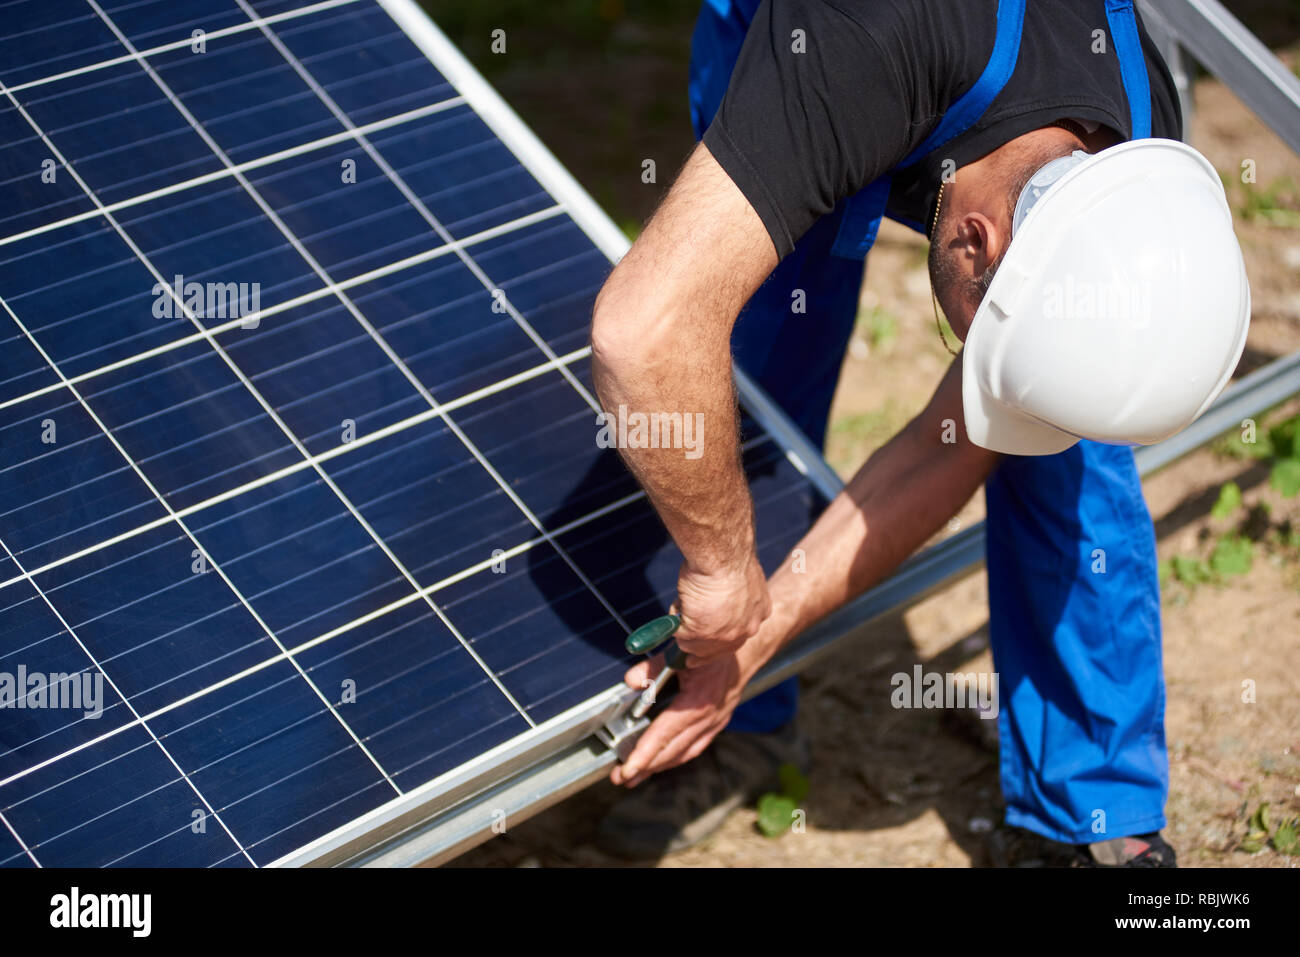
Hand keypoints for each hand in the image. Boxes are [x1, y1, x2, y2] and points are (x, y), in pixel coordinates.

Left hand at [610, 651, 748, 787]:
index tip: (628, 769)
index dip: (645, 753)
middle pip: (673, 750)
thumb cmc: (713, 650)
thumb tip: (630, 681)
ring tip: (636, 776)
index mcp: (698, 702)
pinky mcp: (718, 724)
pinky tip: (663, 761)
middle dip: (645, 767)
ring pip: (684, 753)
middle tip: (622, 777)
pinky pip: (695, 747)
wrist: (746, 652)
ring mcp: (715, 723)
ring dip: (659, 766)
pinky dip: (677, 756)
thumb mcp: (680, 653)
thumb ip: (653, 668)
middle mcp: (708, 718)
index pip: (666, 734)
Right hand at [672, 553, 770, 664]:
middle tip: (688, 658)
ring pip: (695, 645)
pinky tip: (682, 597)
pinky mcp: (701, 634)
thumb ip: (731, 595)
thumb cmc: (729, 556)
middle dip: (701, 651)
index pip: (739, 634)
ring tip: (684, 602)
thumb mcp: (738, 578)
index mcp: (758, 613)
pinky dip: (675, 616)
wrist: (723, 555)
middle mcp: (746, 629)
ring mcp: (723, 635)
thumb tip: (714, 598)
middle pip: (719, 649)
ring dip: (684, 629)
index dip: (720, 641)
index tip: (708, 646)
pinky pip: (679, 632)